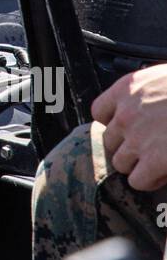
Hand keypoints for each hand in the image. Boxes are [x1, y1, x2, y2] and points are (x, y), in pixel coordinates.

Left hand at [91, 63, 166, 190]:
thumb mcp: (164, 79)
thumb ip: (147, 93)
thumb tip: (146, 112)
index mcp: (127, 88)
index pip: (100, 112)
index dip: (114, 123)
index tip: (129, 128)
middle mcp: (126, 113)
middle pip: (109, 141)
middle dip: (128, 146)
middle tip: (150, 148)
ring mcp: (137, 138)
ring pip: (120, 163)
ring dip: (138, 165)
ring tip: (159, 160)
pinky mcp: (154, 160)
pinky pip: (137, 180)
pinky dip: (150, 180)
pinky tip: (165, 172)